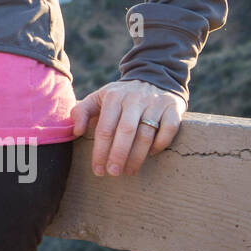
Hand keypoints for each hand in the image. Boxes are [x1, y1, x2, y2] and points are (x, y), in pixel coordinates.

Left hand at [71, 79, 186, 176]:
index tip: (98, 170)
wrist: (153, 77)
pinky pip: (169, 129)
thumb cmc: (120, 95)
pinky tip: (151, 154)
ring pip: (146, 134)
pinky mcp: (173, 108)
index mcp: (113, 97)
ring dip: (137, 156)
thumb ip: (82, 112)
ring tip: (129, 171)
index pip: (105, 128)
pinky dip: (160, 144)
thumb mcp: (98, 98)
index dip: (100, 151)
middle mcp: (134, 99)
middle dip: (118, 155)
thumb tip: (77, 131)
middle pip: (125, 132)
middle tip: (113, 173)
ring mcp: (155, 103)